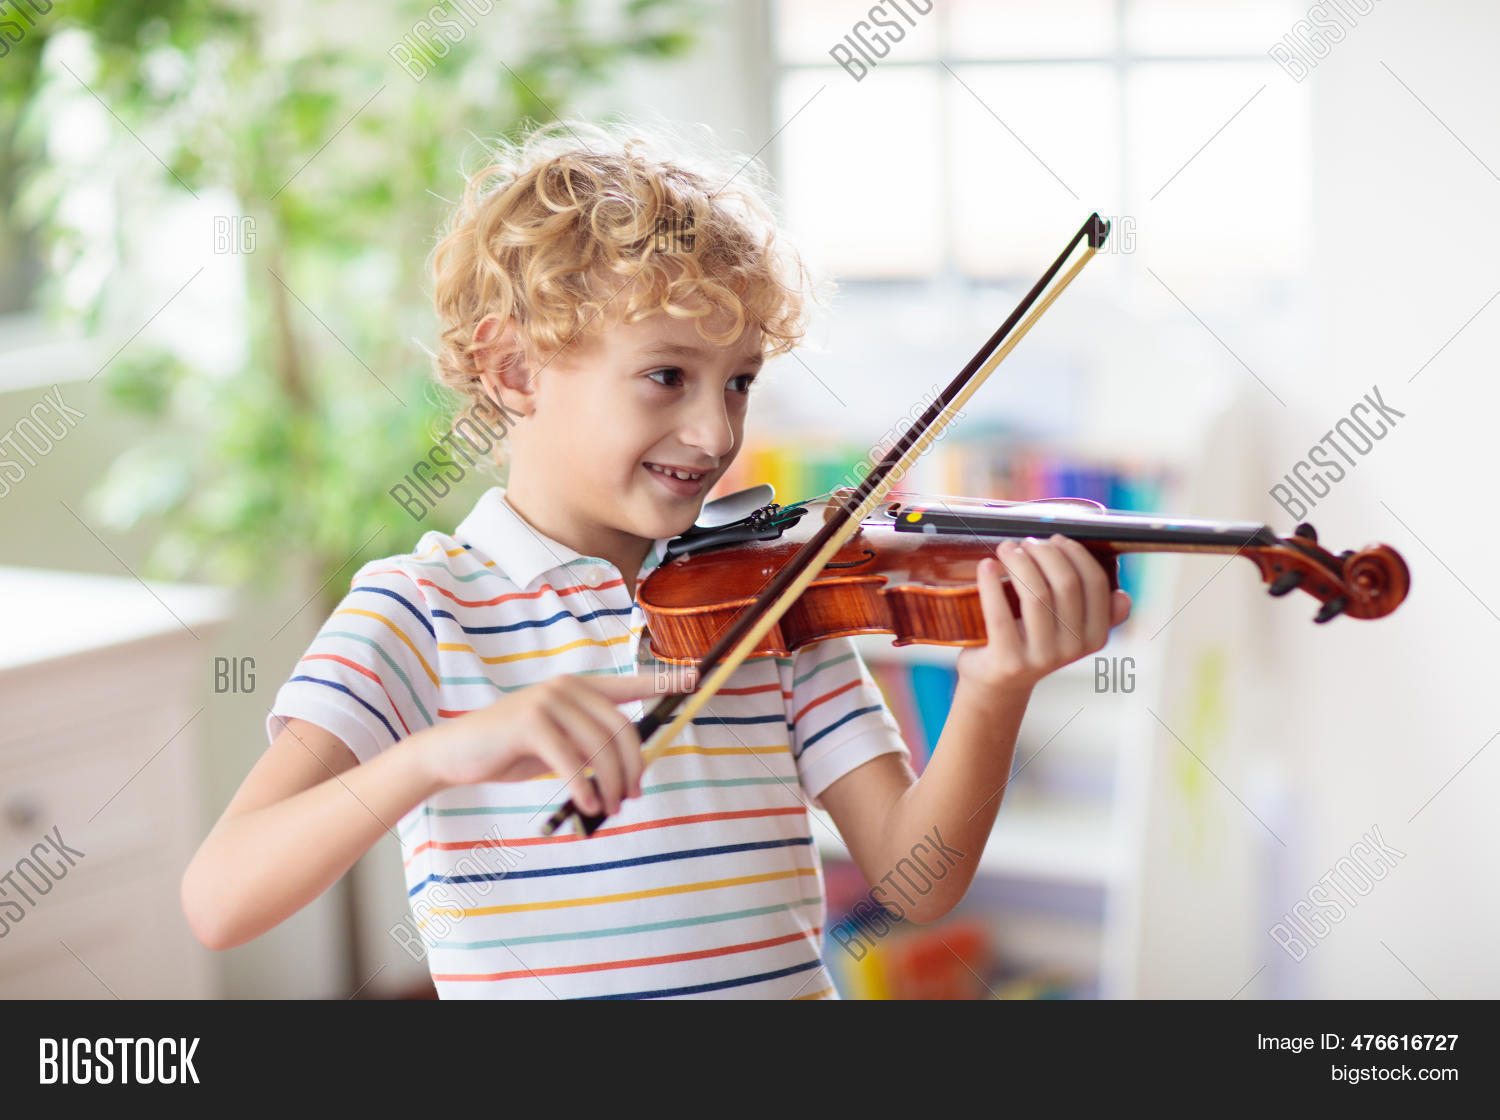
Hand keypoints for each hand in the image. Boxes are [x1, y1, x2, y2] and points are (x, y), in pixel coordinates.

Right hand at [421, 667, 697, 814]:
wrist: (456, 754)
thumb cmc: (510, 751)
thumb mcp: (557, 745)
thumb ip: (590, 746)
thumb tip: (632, 769)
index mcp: (577, 688)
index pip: (629, 684)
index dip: (662, 682)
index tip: (694, 680)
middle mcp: (566, 688)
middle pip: (621, 728)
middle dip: (633, 766)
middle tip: (632, 796)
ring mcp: (547, 702)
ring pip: (599, 747)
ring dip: (611, 784)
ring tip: (609, 808)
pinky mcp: (529, 723)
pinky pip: (571, 760)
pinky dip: (584, 787)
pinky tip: (589, 806)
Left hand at [957, 534, 1130, 695]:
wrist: (998, 683)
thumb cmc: (1033, 642)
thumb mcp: (1069, 630)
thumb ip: (1097, 612)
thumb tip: (1122, 596)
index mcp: (1095, 636)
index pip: (1095, 583)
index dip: (1075, 553)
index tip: (1056, 538)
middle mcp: (1073, 649)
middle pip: (1066, 584)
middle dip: (1045, 552)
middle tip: (1026, 541)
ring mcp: (1042, 658)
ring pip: (1036, 595)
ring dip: (1020, 562)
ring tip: (1007, 548)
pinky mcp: (1009, 662)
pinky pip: (1000, 614)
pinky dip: (991, 584)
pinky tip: (986, 565)